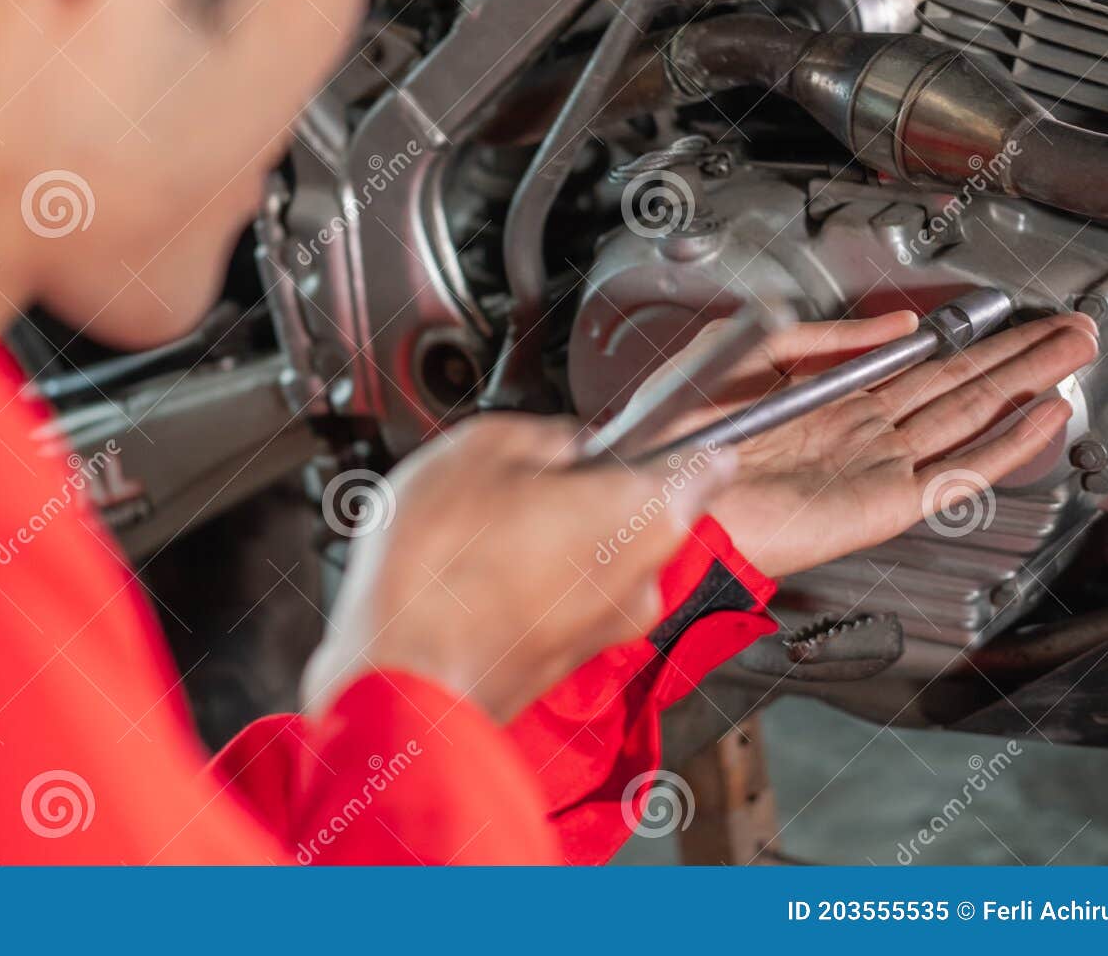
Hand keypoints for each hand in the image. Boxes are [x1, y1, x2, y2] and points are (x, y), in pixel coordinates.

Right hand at [301, 415, 737, 722]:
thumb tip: (564, 445)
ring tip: (485, 527)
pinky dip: (535, 582)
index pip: (709, 464)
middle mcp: (644, 578)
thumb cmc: (440, 570)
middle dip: (593, 489)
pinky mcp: (566, 661)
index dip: (680, 440)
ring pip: (599, 556)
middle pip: (643, 510)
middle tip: (528, 475)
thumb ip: (545, 434)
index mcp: (645, 512)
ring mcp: (608, 628)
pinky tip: (476, 571)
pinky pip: (567, 599)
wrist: (398, 678)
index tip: (649, 431)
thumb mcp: (480, 448)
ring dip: (557, 537)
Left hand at [618, 308, 1098, 579]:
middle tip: (1073, 331)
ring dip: (1025, 386)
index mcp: (835, 398)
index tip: (1015, 317)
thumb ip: (831, 337)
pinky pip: (958, 471)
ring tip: (1074, 356)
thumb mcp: (757, 354)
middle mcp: (865, 431)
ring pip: (971, 417)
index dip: (974, 339)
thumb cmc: (689, 436)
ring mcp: (880, 466)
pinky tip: (1042, 417)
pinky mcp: (884, 503)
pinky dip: (1005, 445)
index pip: (924, 363)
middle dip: (1020, 357)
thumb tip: (899, 325)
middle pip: (961, 386)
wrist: (668, 495)